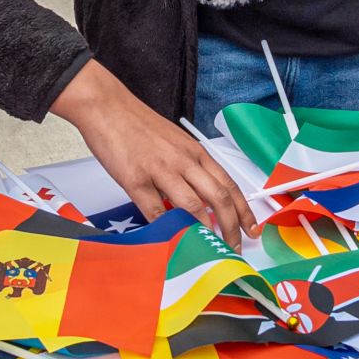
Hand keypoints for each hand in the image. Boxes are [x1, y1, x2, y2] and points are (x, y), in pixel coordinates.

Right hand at [52, 60, 255, 238]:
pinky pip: (155, 211)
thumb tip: (198, 199)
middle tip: (234, 249)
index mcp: (195, 152)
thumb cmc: (138, 124)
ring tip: (209, 251)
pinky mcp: (136, 180)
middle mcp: (184, 161)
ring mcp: (160, 170)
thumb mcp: (174, 142)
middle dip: (231, 228)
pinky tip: (170, 240)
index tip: (252, 228)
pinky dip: (165, 228)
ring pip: (193, 206)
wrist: (107, 106)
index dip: (244, 210)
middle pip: (218, 199)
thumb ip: (188, 168)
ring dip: (204, 233)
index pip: (229, 184)